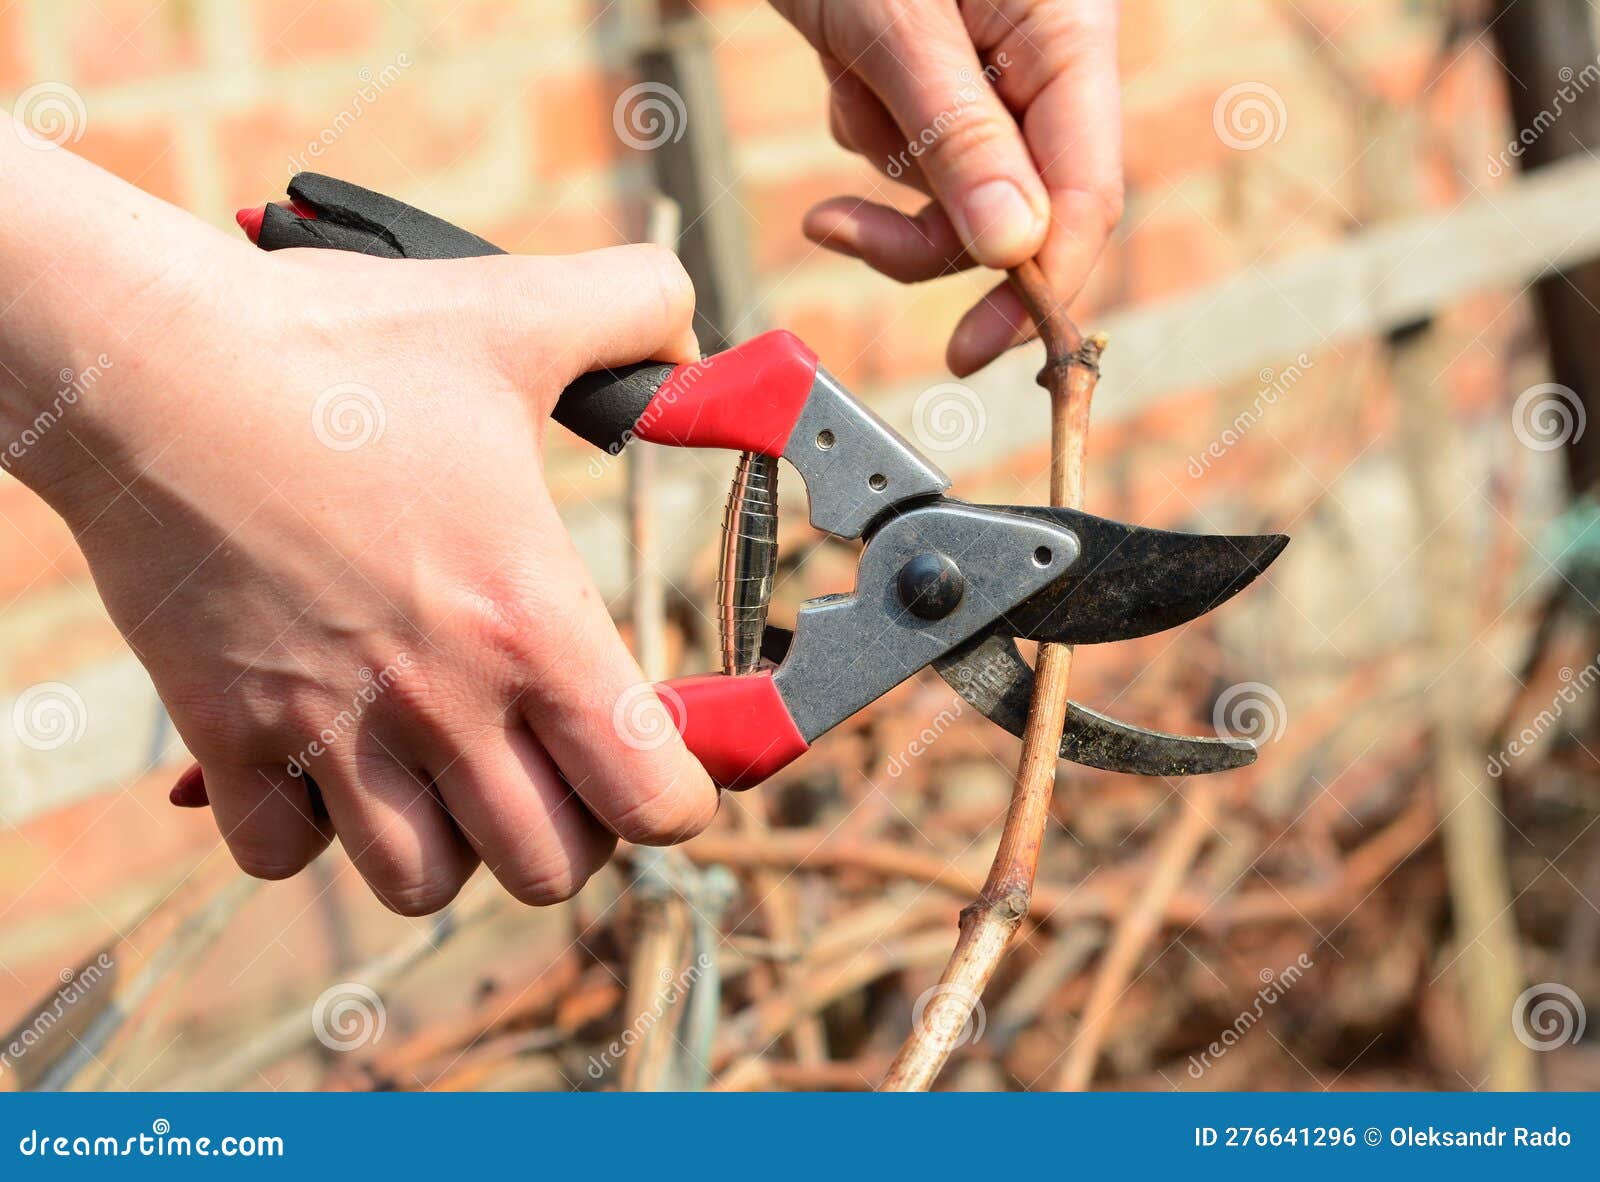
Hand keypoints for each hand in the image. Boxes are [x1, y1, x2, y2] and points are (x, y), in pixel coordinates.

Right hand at [7, 157, 716, 913]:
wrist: (151, 363)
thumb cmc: (335, 345)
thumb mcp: (512, 311)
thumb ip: (633, 313)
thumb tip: (694, 347)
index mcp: (532, 621)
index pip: (655, 802)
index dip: (676, 794)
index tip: (655, 753)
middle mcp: (442, 700)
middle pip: (550, 869)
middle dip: (568, 829)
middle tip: (548, 760)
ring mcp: (328, 730)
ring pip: (421, 884)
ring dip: (446, 841)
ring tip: (442, 767)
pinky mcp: (227, 734)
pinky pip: (283, 855)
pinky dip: (308, 828)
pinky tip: (322, 753)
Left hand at [773, 0, 1122, 374]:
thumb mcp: (897, 26)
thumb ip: (960, 135)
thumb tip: (1015, 250)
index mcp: (1069, 38)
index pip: (1084, 198)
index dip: (1036, 287)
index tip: (973, 349)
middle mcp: (1044, 61)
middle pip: (1014, 210)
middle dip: (925, 232)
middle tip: (839, 231)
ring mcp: (994, 68)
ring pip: (956, 187)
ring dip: (886, 165)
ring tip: (850, 70)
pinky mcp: (942, 72)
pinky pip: (912, 143)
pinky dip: (869, 122)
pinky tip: (848, 52)